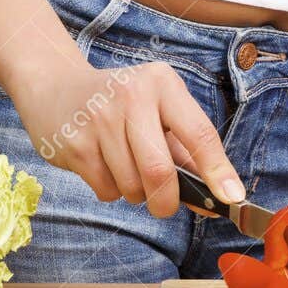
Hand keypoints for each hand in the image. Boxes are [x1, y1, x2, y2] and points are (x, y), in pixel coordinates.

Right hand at [13, 58, 245, 219]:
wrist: (55, 88)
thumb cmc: (121, 105)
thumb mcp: (157, 110)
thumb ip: (188, 152)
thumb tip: (222, 196)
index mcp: (162, 83)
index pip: (199, 132)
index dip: (218, 170)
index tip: (232, 198)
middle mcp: (132, 95)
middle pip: (160, 171)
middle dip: (166, 200)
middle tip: (164, 204)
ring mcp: (99, 119)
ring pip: (132, 187)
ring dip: (135, 192)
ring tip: (124, 165)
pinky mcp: (74, 144)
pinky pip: (106, 191)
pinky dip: (110, 190)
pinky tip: (101, 162)